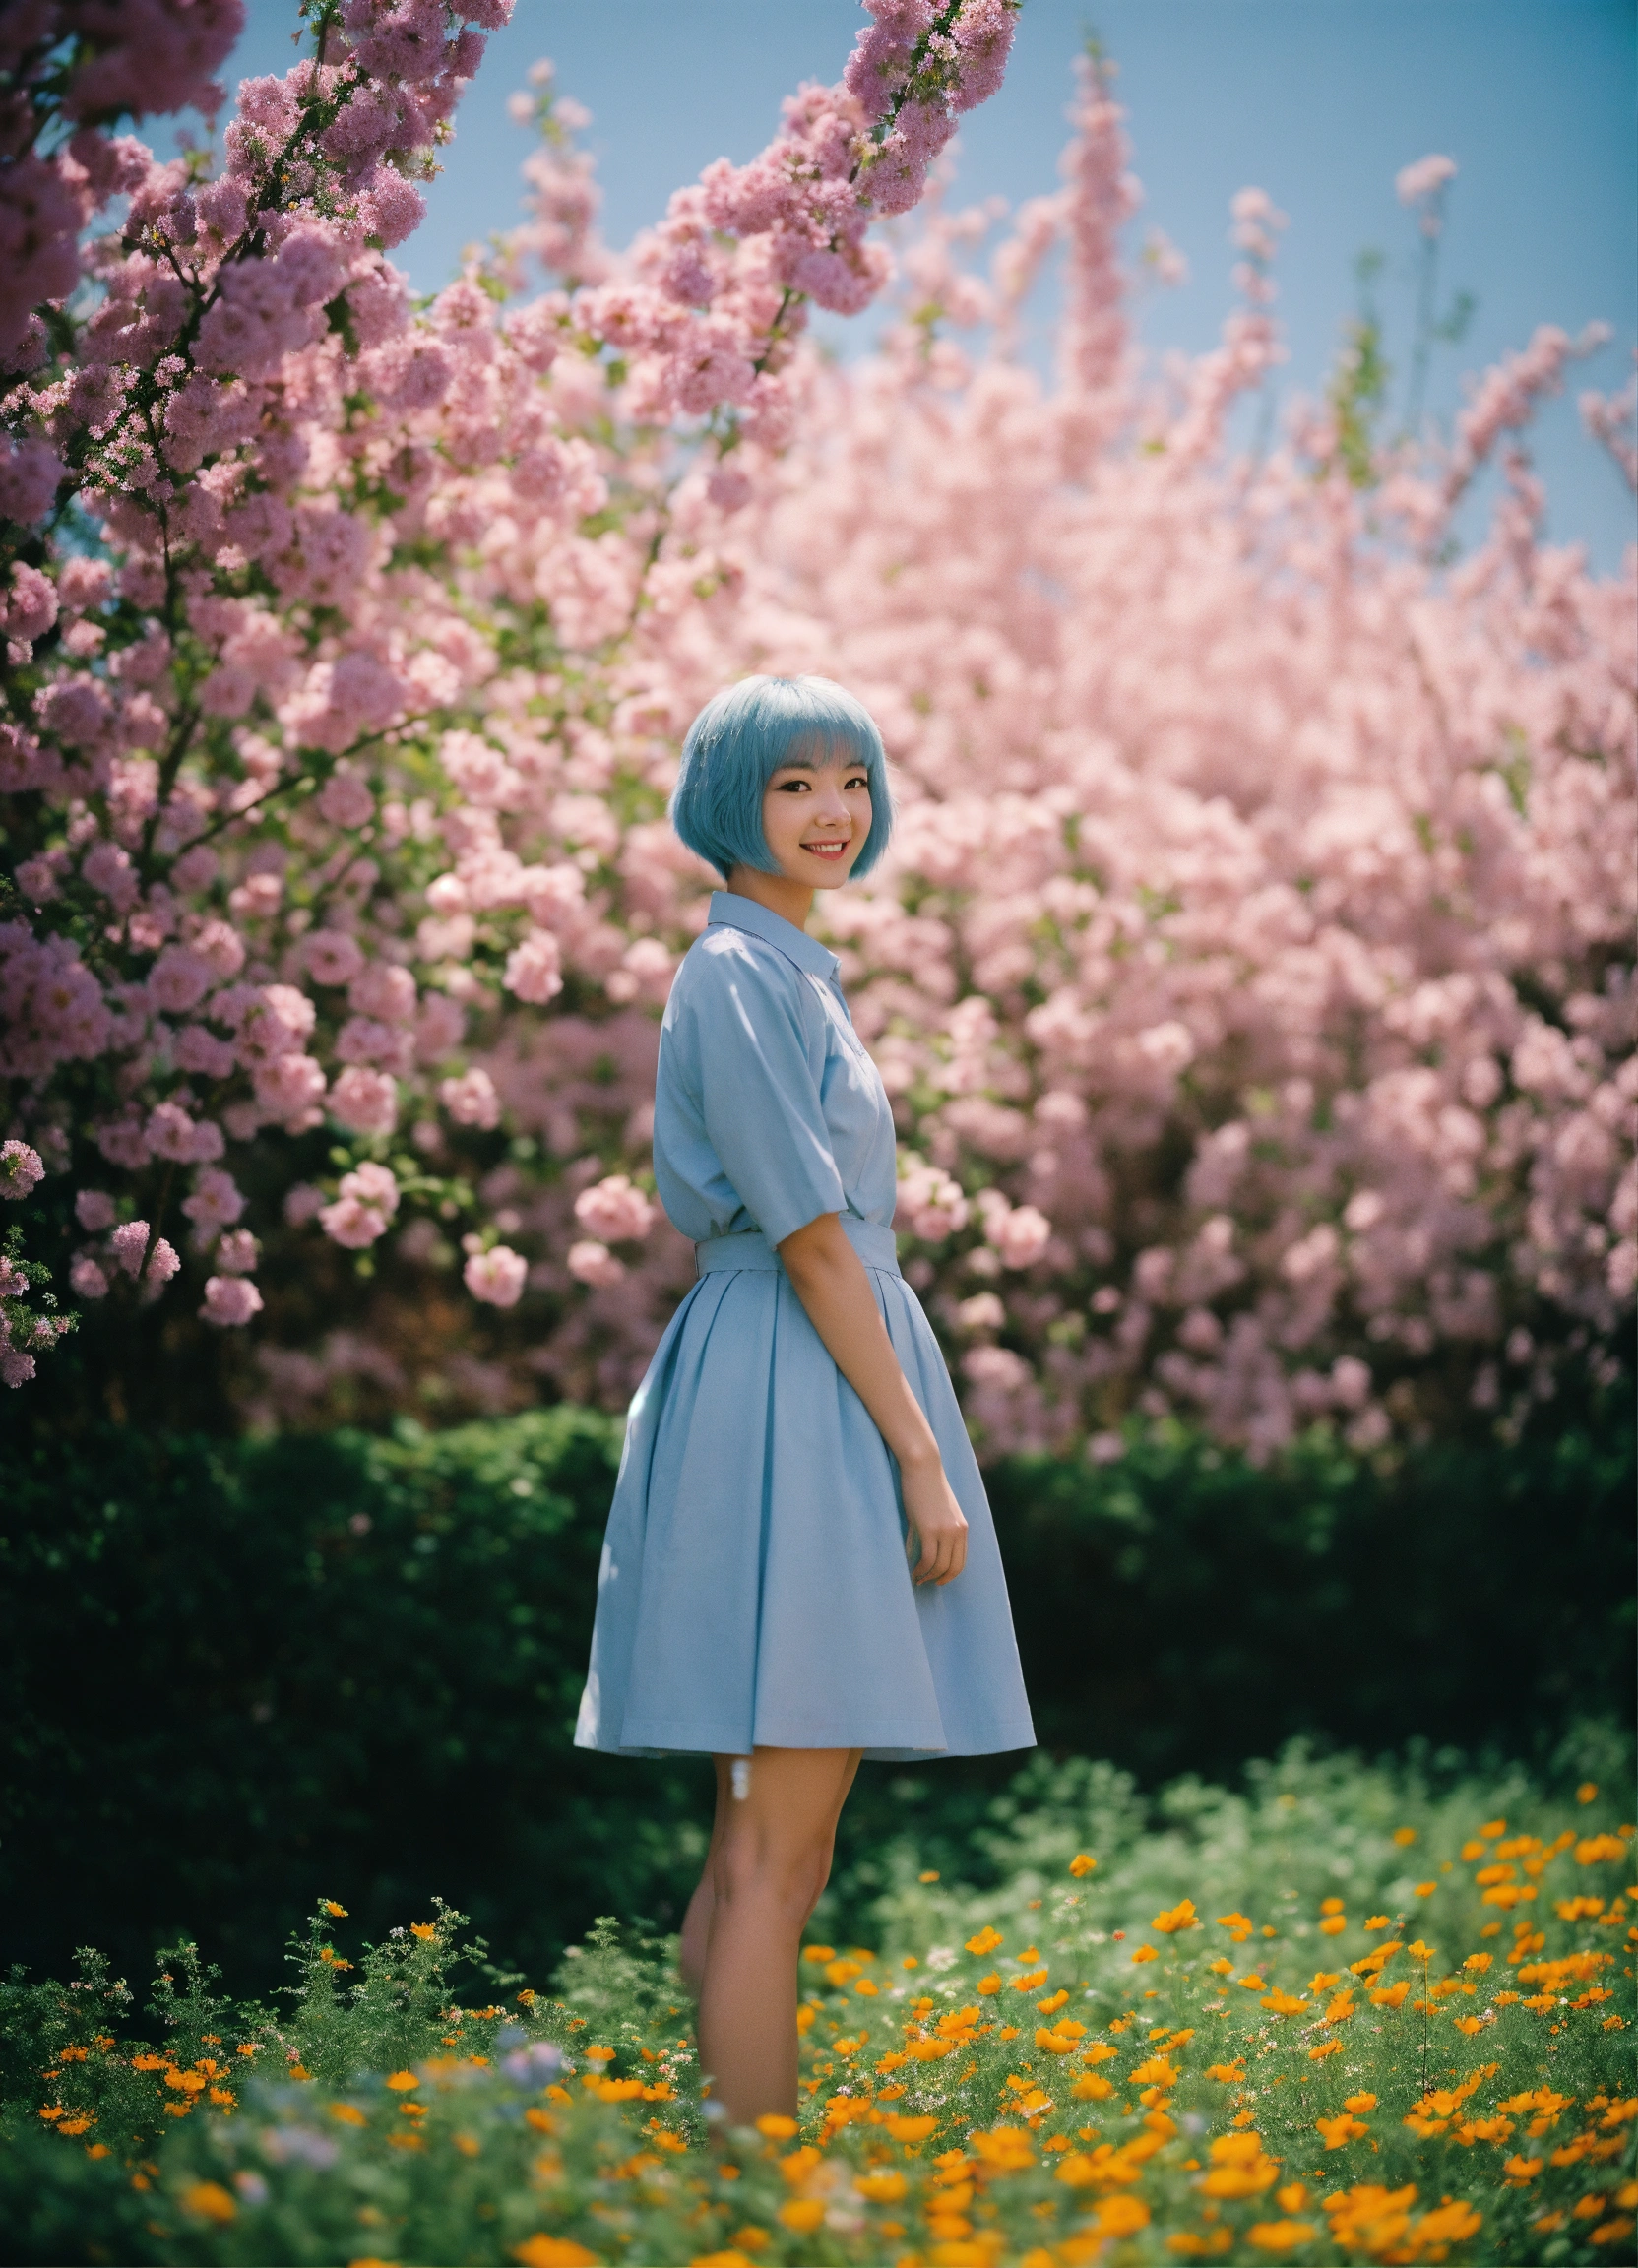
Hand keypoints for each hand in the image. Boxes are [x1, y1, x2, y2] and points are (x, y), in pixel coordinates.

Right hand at [901, 1455, 967, 1586]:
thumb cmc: (926, 1485)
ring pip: (940, 1565)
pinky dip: (920, 1568)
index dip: (950, 1574)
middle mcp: (957, 1530)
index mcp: (962, 1526)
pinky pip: (927, 1558)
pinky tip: (912, 1570)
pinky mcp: (930, 1528)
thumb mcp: (938, 1510)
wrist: (922, 1466)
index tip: (938, 1579)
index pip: (961, 1560)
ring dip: (927, 1576)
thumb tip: (926, 1549)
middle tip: (927, 1583)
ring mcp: (945, 1530)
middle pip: (953, 1567)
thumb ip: (937, 1529)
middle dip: (940, 1579)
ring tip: (917, 1579)